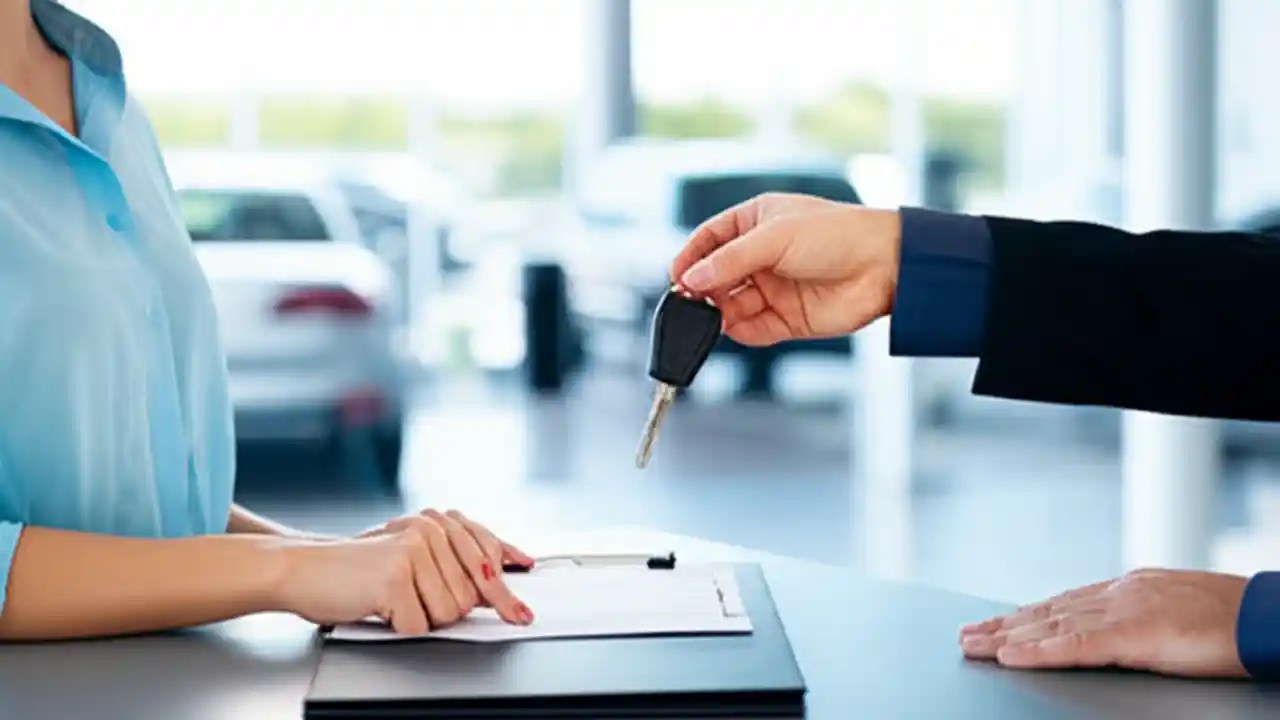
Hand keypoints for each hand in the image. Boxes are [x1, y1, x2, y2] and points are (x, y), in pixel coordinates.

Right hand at [275, 510, 533, 634]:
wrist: (304, 569)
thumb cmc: (357, 572)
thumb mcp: (413, 561)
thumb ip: (453, 568)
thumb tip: (496, 593)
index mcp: (439, 524)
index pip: (486, 558)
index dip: (504, 592)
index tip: (520, 612)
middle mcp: (431, 530)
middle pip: (469, 597)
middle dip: (444, 611)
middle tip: (412, 603)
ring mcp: (414, 551)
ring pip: (447, 614)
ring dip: (419, 619)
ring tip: (393, 602)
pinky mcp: (395, 576)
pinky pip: (417, 626)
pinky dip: (396, 628)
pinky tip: (379, 608)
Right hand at [669, 192, 901, 346]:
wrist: (885, 266)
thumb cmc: (838, 235)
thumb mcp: (775, 237)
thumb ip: (730, 260)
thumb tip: (691, 278)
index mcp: (757, 223)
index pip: (710, 239)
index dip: (691, 256)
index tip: (677, 276)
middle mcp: (762, 256)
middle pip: (716, 276)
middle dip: (701, 289)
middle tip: (688, 301)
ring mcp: (774, 288)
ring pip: (731, 305)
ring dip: (717, 313)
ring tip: (709, 317)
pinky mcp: (787, 319)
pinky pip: (753, 329)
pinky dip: (740, 332)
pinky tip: (733, 329)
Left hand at [959, 569, 1247, 676]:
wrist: (1266, 615)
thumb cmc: (1230, 619)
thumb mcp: (1173, 614)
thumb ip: (1138, 619)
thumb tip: (1115, 632)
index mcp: (1127, 590)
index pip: (1064, 603)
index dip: (1027, 615)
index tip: (997, 624)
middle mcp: (1117, 594)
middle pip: (1047, 611)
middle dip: (1004, 625)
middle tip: (967, 636)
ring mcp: (1123, 611)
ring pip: (1050, 625)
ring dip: (1007, 637)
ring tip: (974, 646)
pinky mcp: (1135, 634)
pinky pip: (1076, 645)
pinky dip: (1038, 650)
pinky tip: (1011, 656)